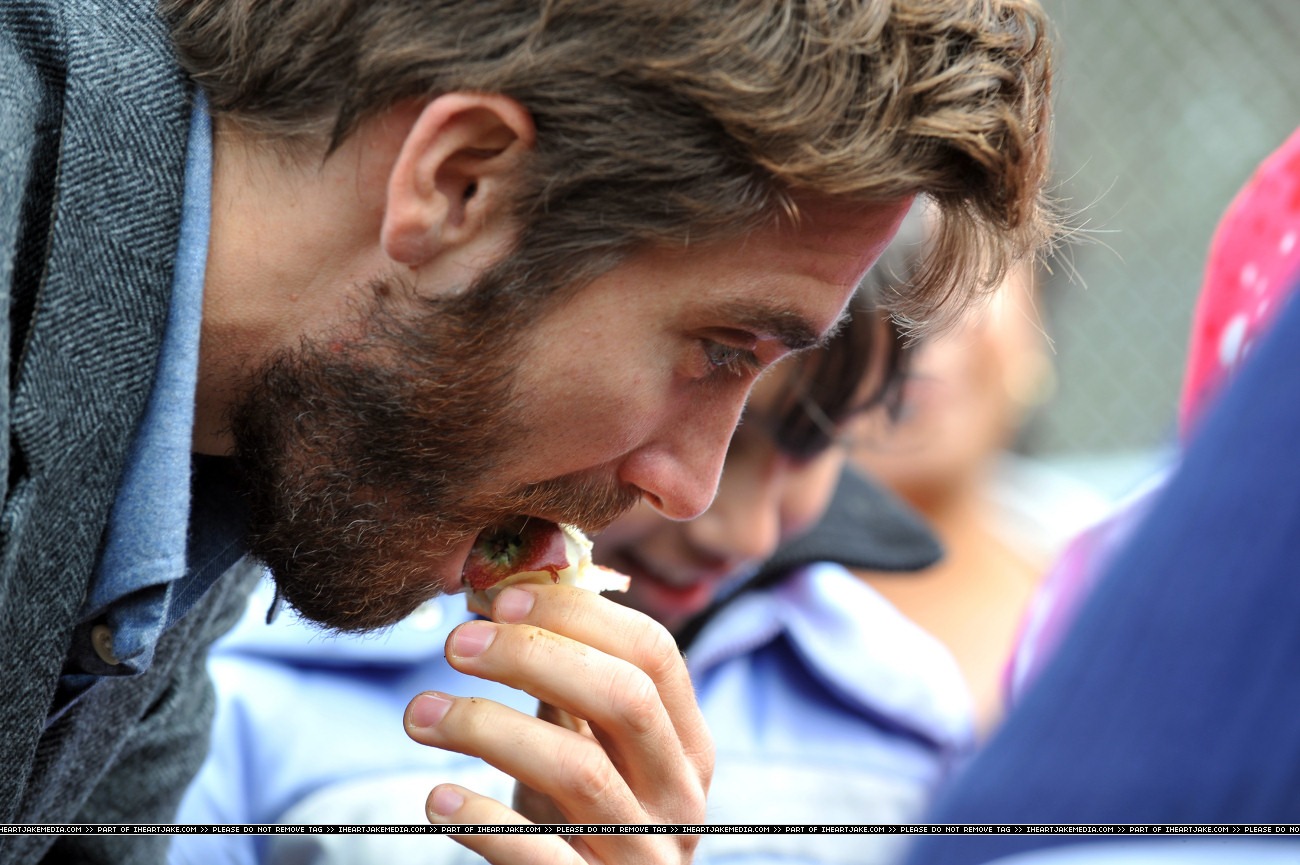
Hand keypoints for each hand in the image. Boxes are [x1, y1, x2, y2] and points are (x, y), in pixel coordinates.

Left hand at [404, 582, 712, 863]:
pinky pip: (539, 856)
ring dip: (488, 728)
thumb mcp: (594, 751)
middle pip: (626, 699)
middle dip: (535, 655)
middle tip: (458, 642)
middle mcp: (679, 796)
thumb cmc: (584, 822)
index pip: (654, 653)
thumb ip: (571, 684)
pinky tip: (437, 797)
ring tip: (418, 713)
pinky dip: (483, 820)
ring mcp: (643, 854)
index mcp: (687, 744)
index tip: (504, 598)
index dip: (579, 614)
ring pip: (579, 771)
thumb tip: (505, 593)